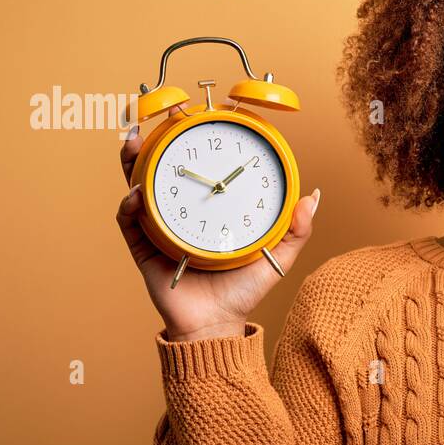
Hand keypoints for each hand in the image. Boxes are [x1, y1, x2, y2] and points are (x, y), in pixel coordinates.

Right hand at [116, 105, 320, 341]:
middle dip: (153, 144)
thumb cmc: (243, 293)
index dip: (193, 144)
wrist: (216, 327)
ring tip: (133, 144)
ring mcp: (160, 230)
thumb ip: (296, 229)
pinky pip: (129, 222)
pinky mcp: (144, 249)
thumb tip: (313, 196)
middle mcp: (182, 215)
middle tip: (155, 119)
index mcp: (210, 211)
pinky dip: (129, 206)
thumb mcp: (276, 257)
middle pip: (162, 172)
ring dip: (131, 164)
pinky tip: (136, 193)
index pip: (199, 170)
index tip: (194, 117)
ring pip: (138, 189)